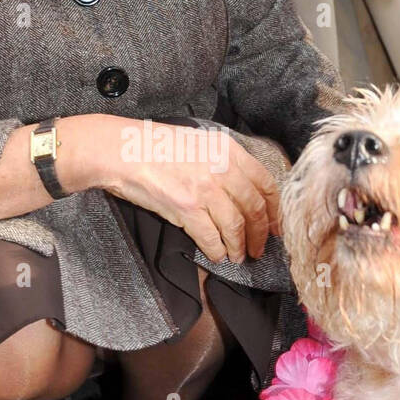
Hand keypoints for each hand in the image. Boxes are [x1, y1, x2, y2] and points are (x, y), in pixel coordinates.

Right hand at [96, 119, 281, 264]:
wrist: (122, 150)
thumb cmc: (156, 146)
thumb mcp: (199, 142)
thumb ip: (223, 161)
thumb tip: (240, 190)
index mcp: (228, 151)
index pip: (265, 183)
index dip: (275, 209)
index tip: (276, 225)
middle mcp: (222, 169)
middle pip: (254, 208)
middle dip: (261, 233)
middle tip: (259, 248)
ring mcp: (205, 189)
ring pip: (236, 226)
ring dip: (240, 246)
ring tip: (239, 256)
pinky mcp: (186, 208)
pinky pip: (211, 237)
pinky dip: (217, 251)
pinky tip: (218, 256)